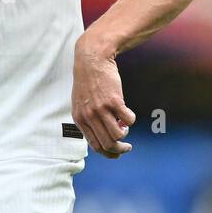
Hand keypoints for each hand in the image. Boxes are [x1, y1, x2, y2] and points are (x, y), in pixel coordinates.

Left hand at [72, 35, 135, 157]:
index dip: (108, 153)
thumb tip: (107, 136)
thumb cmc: (89, 82)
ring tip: (125, 126)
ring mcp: (100, 109)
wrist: (92, 59)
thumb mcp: (82, 103)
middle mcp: (89, 117)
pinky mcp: (113, 100)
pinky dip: (131, 120)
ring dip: (125, 134)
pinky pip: (128, 119)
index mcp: (80, 120)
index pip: (95, 146)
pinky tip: (128, 113)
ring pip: (118, 135)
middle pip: (107, 144)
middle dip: (120, 149)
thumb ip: (90, 119)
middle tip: (127, 146)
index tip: (117, 153)